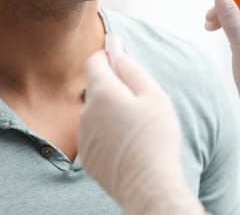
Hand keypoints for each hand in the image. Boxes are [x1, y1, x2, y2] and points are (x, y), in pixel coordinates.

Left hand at [77, 52, 204, 214]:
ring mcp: (84, 136)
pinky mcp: (87, 157)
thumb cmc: (155, 138)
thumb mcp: (154, 96)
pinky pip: (95, 135)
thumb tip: (118, 56)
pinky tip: (128, 146)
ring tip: (136, 129)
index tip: (119, 59)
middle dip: (113, 88)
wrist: (148, 185)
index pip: (94, 62)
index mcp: (102, 93)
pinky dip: (107, 135)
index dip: (107, 56)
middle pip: (96, 88)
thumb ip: (133, 71)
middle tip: (139, 102)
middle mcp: (86, 112)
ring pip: (96, 113)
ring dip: (110, 113)